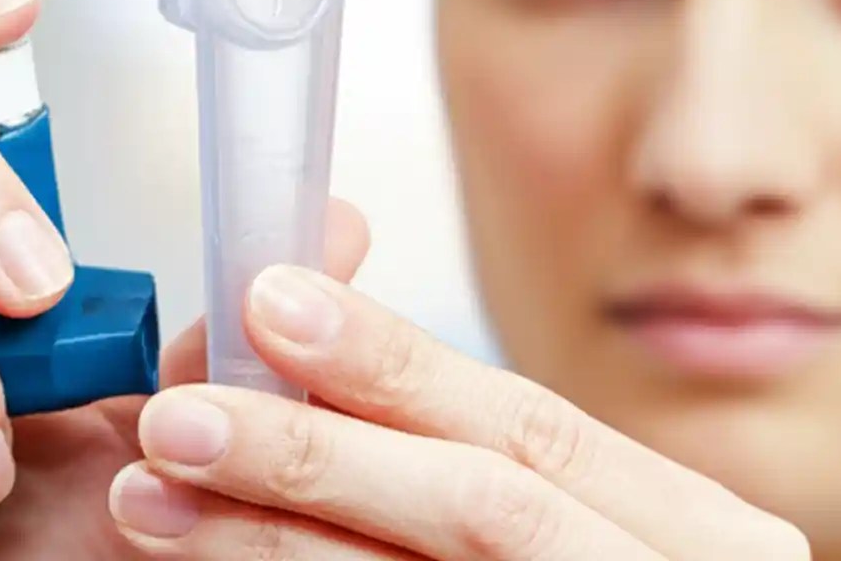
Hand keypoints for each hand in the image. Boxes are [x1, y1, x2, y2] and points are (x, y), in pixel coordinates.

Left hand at [114, 267, 812, 559]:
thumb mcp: (608, 523)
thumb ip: (485, 448)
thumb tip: (315, 354)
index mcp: (684, 528)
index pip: (530, 425)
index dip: (391, 362)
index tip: (269, 304)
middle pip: (479, 503)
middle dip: (316, 453)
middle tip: (181, 416)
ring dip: (279, 539)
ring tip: (156, 501)